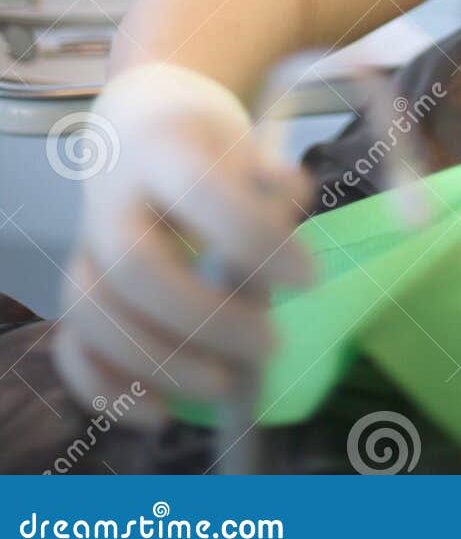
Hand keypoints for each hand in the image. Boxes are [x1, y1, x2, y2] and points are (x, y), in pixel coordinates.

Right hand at [53, 63, 315, 430]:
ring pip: (93, 312)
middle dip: (205, 318)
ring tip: (223, 386)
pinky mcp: (79, 289)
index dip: (253, 237)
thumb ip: (270, 178)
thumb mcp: (244, 142)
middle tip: (271, 344)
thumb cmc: (207, 145)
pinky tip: (161, 413)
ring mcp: (86, 245)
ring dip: (157, 362)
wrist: (141, 126)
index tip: (310, 276)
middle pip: (136, 266)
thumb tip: (290, 200)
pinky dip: (106, 389)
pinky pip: (72, 346)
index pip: (200, 191)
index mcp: (164, 148)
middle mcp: (113, 198)